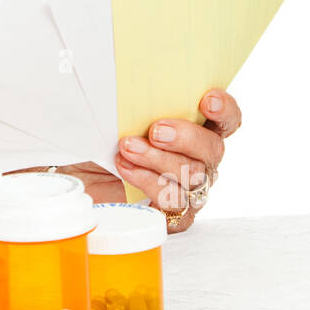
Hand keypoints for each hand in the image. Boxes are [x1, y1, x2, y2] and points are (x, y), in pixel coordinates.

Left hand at [113, 87, 241, 233]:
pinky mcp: (174, 215)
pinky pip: (173, 201)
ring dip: (158, 159)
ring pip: (192, 175)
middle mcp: (199, 161)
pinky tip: (126, 169)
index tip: (208, 101)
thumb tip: (136, 93)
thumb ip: (137, 106)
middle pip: (212, 149)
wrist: (83, 182)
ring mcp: (190, 190)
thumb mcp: (119, 119)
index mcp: (196, 132)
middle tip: (156, 131)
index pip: (226, 120)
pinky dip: (148, 182)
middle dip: (185, 137)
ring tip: (128, 148)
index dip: (224, 110)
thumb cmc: (107, 147)